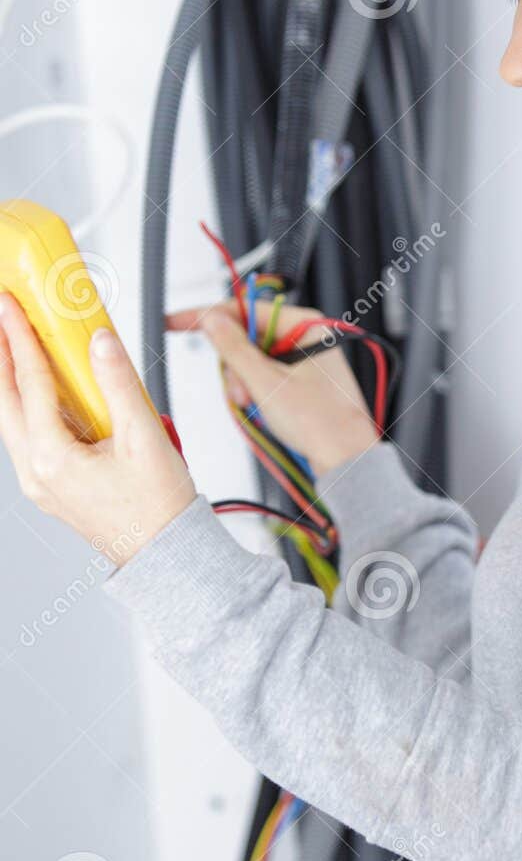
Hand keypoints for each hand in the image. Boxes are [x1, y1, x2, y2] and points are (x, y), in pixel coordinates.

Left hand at [0, 293, 196, 567]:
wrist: (166, 552)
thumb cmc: (158, 508)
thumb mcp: (145, 437)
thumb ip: (119, 383)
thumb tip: (101, 343)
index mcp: (53, 459)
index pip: (31, 384)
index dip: (20, 339)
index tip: (11, 307)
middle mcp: (37, 473)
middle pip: (6, 403)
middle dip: (1, 358)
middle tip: (1, 321)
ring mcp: (40, 483)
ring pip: (12, 422)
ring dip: (11, 383)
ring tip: (13, 349)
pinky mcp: (52, 488)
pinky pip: (29, 439)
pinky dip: (29, 408)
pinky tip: (41, 393)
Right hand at [165, 298, 381, 473]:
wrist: (345, 459)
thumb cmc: (320, 422)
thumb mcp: (265, 382)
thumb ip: (234, 348)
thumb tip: (212, 321)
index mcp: (305, 325)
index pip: (244, 309)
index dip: (205, 316)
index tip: (174, 321)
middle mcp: (306, 337)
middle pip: (246, 337)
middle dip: (235, 367)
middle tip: (240, 393)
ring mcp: (304, 359)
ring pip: (252, 359)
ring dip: (244, 383)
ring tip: (253, 405)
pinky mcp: (301, 379)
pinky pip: (265, 375)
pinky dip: (255, 391)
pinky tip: (260, 408)